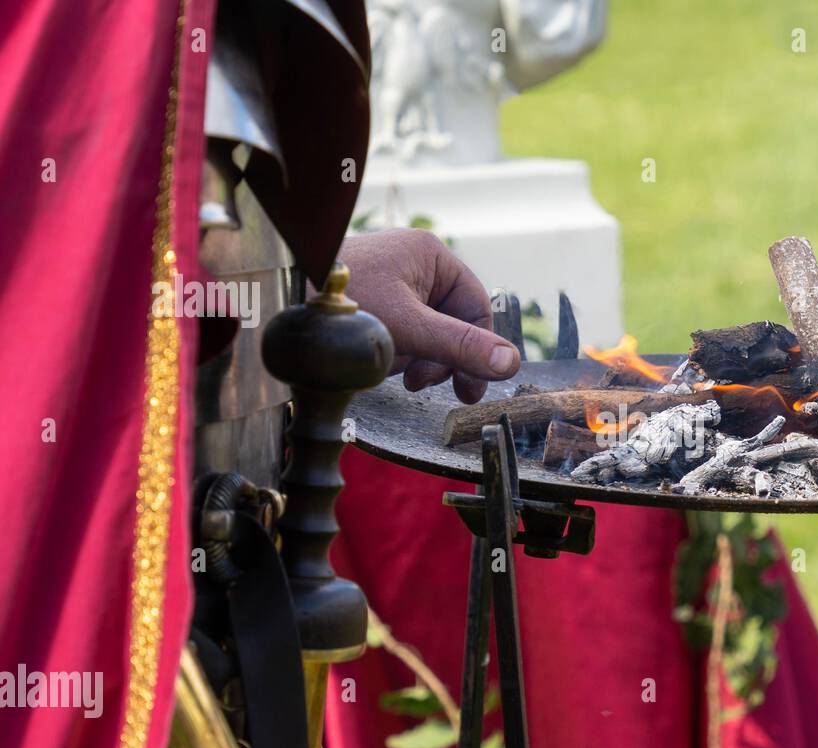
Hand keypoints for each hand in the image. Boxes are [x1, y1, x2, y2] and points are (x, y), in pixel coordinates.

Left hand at [338, 229, 519, 402]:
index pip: (476, 307)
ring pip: (426, 329)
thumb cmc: (342, 302)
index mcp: (431, 255)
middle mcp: (414, 262)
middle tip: (422, 384)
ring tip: (392, 369)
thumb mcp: (409, 328)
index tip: (469, 388)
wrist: (272, 295)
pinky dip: (396, 350)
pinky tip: (378, 361)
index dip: (477, 350)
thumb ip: (462, 347)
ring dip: (416, 356)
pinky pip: (401, 329)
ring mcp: (392, 279)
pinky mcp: (372, 297)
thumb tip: (511, 364)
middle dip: (439, 356)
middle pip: (451, 320)